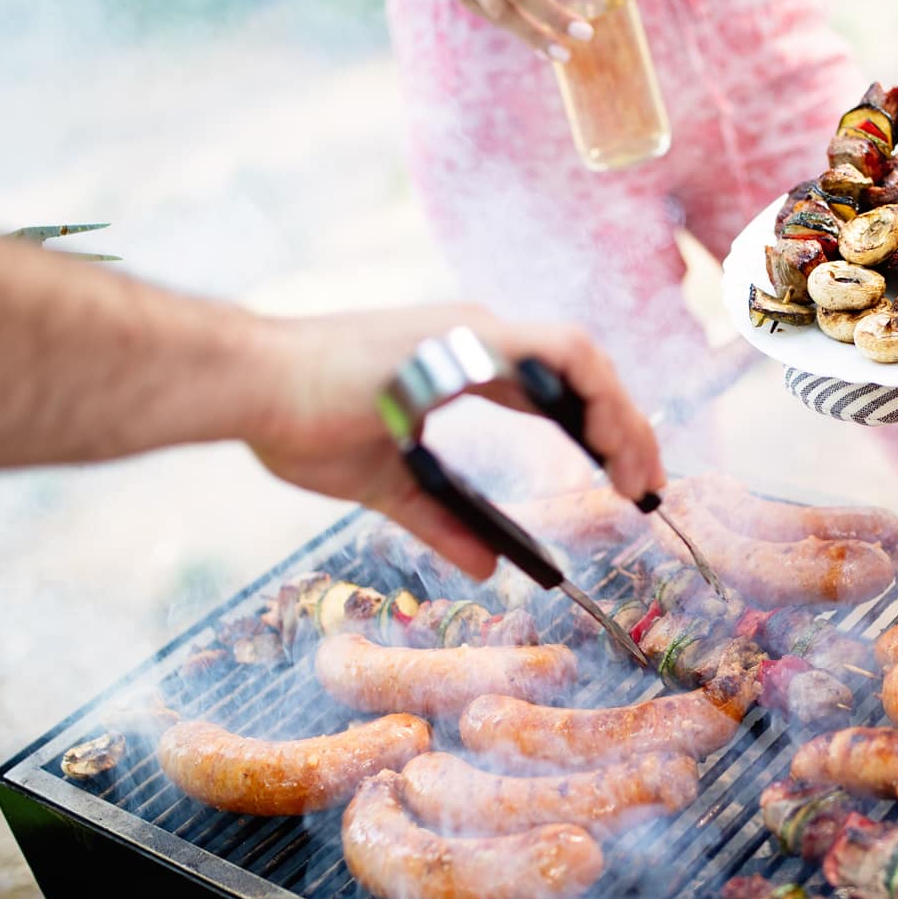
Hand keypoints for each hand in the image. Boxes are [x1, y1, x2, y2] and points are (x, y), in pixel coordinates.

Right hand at [248, 304, 665, 577]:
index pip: (550, 391)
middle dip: (624, 427)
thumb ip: (438, 521)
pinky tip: (610, 444)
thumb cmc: (297, 421)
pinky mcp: (468, 335)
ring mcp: (473, 329)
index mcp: (456, 360)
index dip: (594, 430)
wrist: (248, 385)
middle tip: (649, 488)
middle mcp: (474, 335)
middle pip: (578, 373)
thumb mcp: (384, 484)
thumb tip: (486, 569)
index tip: (623, 479)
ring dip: (621, 415)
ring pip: (582, 358)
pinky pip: (562, 354)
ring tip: (640, 476)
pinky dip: (597, 394)